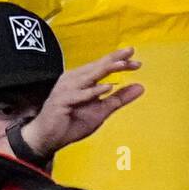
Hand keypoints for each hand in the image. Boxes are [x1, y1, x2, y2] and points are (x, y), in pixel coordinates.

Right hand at [19, 47, 143, 157]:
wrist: (48, 138)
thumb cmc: (71, 122)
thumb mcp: (101, 111)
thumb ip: (119, 99)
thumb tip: (140, 87)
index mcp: (82, 79)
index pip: (103, 66)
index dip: (119, 62)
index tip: (137, 63)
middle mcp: (73, 79)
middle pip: (97, 66)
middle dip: (114, 59)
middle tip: (131, 51)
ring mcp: (66, 89)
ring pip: (89, 76)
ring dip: (106, 69)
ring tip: (123, 64)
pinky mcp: (61, 101)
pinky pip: (80, 94)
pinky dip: (93, 91)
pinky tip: (107, 87)